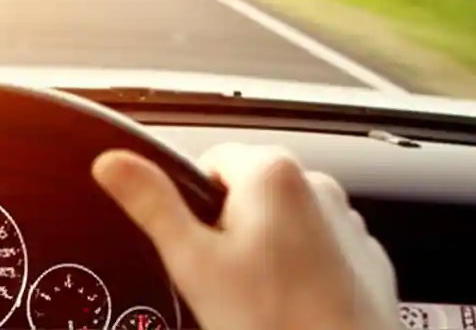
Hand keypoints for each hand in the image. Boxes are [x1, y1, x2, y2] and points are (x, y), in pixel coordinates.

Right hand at [93, 144, 397, 329]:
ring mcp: (345, 221)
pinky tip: (291, 306)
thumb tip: (112, 161)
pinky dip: (301, 271)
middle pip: (247, 192)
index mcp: (271, 172)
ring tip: (261, 300)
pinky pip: (317, 251)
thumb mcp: (193, 263)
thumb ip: (152, 204)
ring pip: (282, 223)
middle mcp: (316, 184)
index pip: (210, 162)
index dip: (194, 206)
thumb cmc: (275, 323)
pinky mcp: (364, 256)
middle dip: (229, 230)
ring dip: (266, 250)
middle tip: (225, 281)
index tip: (199, 248)